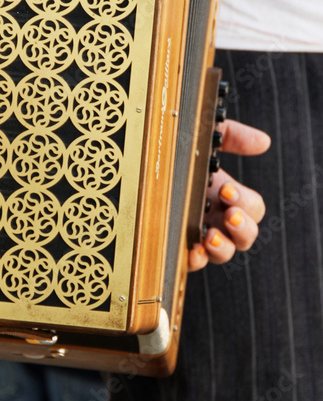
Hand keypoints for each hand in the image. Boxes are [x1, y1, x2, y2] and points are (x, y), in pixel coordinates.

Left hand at [188, 118, 269, 270]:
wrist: (136, 163)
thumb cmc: (173, 154)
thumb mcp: (204, 140)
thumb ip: (233, 137)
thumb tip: (264, 142)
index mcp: (224, 197)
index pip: (252, 207)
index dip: (245, 201)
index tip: (226, 190)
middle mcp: (216, 219)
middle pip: (246, 235)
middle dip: (243, 226)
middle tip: (230, 215)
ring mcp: (198, 236)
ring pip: (224, 253)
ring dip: (223, 247)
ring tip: (211, 237)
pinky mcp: (177, 247)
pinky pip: (193, 263)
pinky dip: (196, 260)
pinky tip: (192, 251)